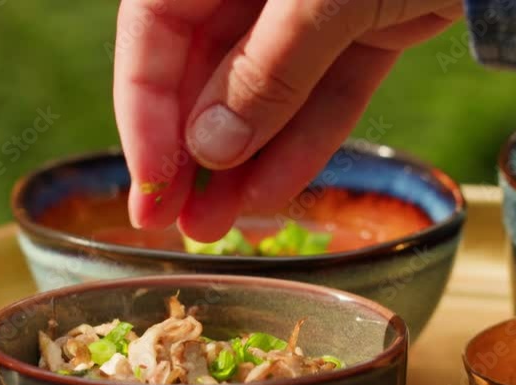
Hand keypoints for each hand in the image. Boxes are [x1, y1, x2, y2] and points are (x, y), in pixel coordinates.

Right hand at [113, 0, 461, 239]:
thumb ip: (267, 70)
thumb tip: (206, 150)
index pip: (154, 27)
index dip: (143, 109)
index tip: (148, 185)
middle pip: (206, 66)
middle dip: (192, 150)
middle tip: (175, 225)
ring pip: (267, 89)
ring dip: (243, 161)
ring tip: (220, 229)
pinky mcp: (371, 23)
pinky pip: (327, 91)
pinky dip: (306, 141)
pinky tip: (273, 195)